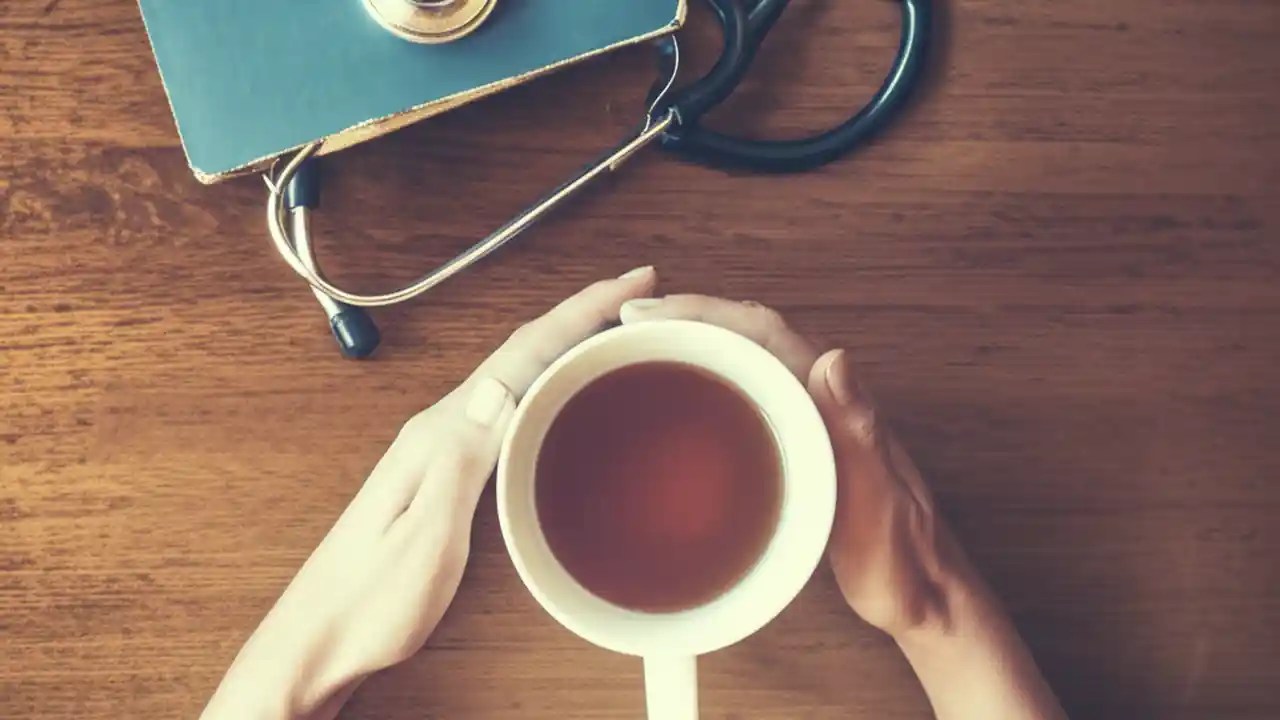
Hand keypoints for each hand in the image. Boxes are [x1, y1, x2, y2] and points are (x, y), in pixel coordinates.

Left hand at [202, 267, 656, 719]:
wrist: (319, 640)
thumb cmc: (370, 601)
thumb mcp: (424, 537)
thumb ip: (460, 460)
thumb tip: (504, 387)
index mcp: (442, 433)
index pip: (521, 353)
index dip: (579, 311)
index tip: (629, 281)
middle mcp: (441, 427)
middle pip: (521, 352)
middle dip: (581, 316)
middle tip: (638, 297)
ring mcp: (443, 448)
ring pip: (517, 376)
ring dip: (566, 346)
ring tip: (615, 333)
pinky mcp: (447, 472)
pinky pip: (508, 409)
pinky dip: (547, 386)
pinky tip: (565, 398)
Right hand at [620, 294, 968, 635]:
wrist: (921, 594)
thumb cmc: (903, 555)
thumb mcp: (879, 498)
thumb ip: (860, 432)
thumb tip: (835, 358)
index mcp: (835, 399)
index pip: (762, 330)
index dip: (702, 311)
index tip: (648, 311)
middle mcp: (822, 398)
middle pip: (746, 335)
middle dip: (686, 318)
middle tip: (626, 324)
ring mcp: (809, 421)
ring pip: (744, 363)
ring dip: (694, 347)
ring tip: (638, 350)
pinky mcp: (799, 448)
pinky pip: (745, 399)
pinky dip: (708, 386)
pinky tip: (679, 405)